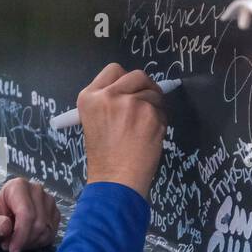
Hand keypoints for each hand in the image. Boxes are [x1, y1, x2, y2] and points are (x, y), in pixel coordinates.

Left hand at [0, 178, 60, 251]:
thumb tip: (6, 227)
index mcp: (17, 186)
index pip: (26, 213)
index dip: (21, 235)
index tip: (12, 251)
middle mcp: (36, 189)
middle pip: (38, 223)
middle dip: (24, 241)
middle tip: (9, 247)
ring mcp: (48, 200)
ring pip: (46, 229)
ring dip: (30, 242)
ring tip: (15, 242)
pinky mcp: (54, 212)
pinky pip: (52, 233)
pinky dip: (39, 242)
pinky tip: (26, 240)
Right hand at [78, 63, 168, 198]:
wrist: (115, 181)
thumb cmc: (104, 157)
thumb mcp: (93, 122)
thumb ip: (109, 102)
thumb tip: (134, 89)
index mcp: (89, 97)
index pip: (114, 70)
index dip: (124, 81)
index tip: (128, 93)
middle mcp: (108, 96)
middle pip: (137, 75)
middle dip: (144, 87)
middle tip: (143, 105)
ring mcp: (130, 103)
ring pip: (152, 92)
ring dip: (153, 106)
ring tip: (143, 127)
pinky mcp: (150, 113)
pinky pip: (162, 109)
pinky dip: (160, 120)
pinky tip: (150, 135)